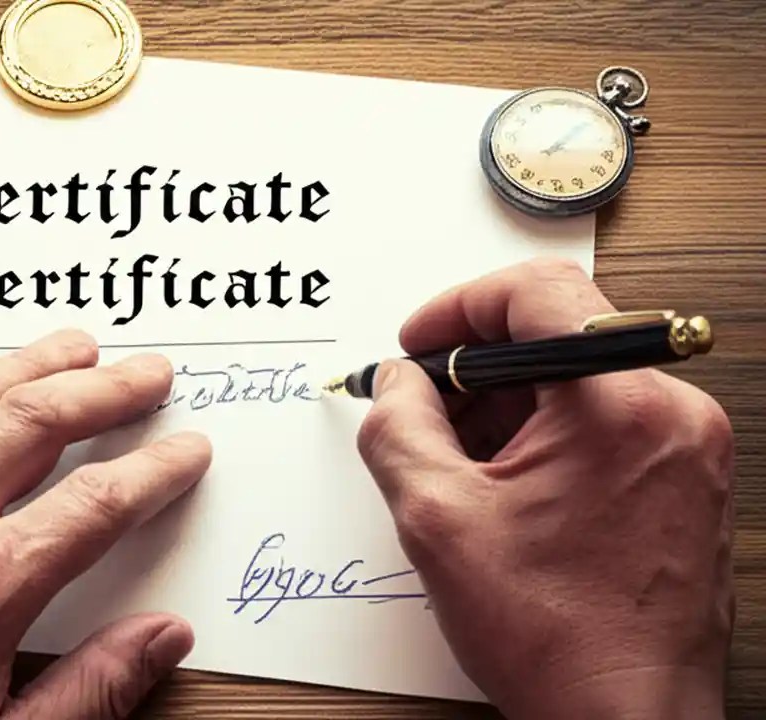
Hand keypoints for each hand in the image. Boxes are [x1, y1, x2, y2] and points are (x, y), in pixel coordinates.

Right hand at [357, 259, 733, 719]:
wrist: (625, 717)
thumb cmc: (556, 637)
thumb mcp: (436, 519)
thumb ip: (397, 426)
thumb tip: (396, 383)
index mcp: (618, 406)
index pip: (537, 292)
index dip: (459, 307)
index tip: (419, 342)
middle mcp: (670, 412)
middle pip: (557, 335)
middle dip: (474, 367)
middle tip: (422, 409)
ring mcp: (687, 447)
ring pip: (579, 381)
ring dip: (507, 405)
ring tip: (457, 465)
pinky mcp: (685, 478)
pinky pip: (606, 422)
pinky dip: (546, 436)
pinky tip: (502, 488)